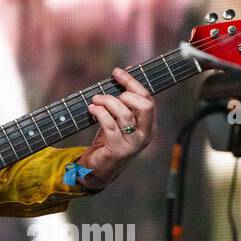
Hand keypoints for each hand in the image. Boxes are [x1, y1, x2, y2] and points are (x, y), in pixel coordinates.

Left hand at [79, 67, 155, 188]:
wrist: (98, 169)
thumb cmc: (109, 140)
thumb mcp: (119, 120)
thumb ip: (123, 101)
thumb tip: (123, 72)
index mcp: (149, 124)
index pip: (147, 98)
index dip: (132, 82)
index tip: (116, 72)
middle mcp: (145, 134)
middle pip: (144, 105)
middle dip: (124, 93)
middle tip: (106, 95)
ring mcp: (133, 143)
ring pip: (124, 113)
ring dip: (106, 102)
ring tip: (95, 101)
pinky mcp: (118, 150)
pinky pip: (110, 125)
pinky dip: (99, 113)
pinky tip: (91, 109)